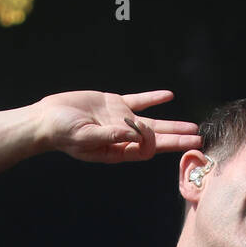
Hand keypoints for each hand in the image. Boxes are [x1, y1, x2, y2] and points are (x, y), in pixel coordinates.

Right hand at [35, 89, 200, 163]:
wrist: (47, 118)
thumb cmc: (61, 132)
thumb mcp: (84, 136)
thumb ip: (108, 135)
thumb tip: (131, 133)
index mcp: (116, 150)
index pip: (144, 149)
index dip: (153, 141)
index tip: (150, 131)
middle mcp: (122, 138)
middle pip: (156, 139)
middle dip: (177, 139)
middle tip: (198, 140)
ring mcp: (120, 121)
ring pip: (152, 122)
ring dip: (172, 123)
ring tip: (192, 127)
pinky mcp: (114, 105)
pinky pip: (139, 101)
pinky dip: (153, 99)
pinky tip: (168, 96)